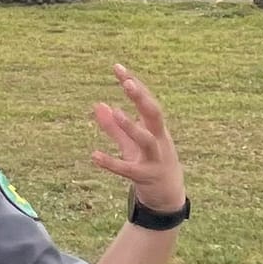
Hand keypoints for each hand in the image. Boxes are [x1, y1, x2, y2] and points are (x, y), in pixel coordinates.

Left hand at [90, 65, 184, 212]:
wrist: (168, 195)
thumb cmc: (149, 163)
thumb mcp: (131, 143)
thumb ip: (113, 126)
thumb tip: (97, 105)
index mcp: (155, 128)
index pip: (146, 100)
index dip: (133, 84)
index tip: (118, 68)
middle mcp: (159, 139)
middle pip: (153, 114)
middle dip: (141, 98)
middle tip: (127, 83)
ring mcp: (154, 158)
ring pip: (146, 140)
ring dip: (132, 126)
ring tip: (116, 112)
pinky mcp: (144, 176)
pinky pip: (127, 169)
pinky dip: (111, 163)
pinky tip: (94, 156)